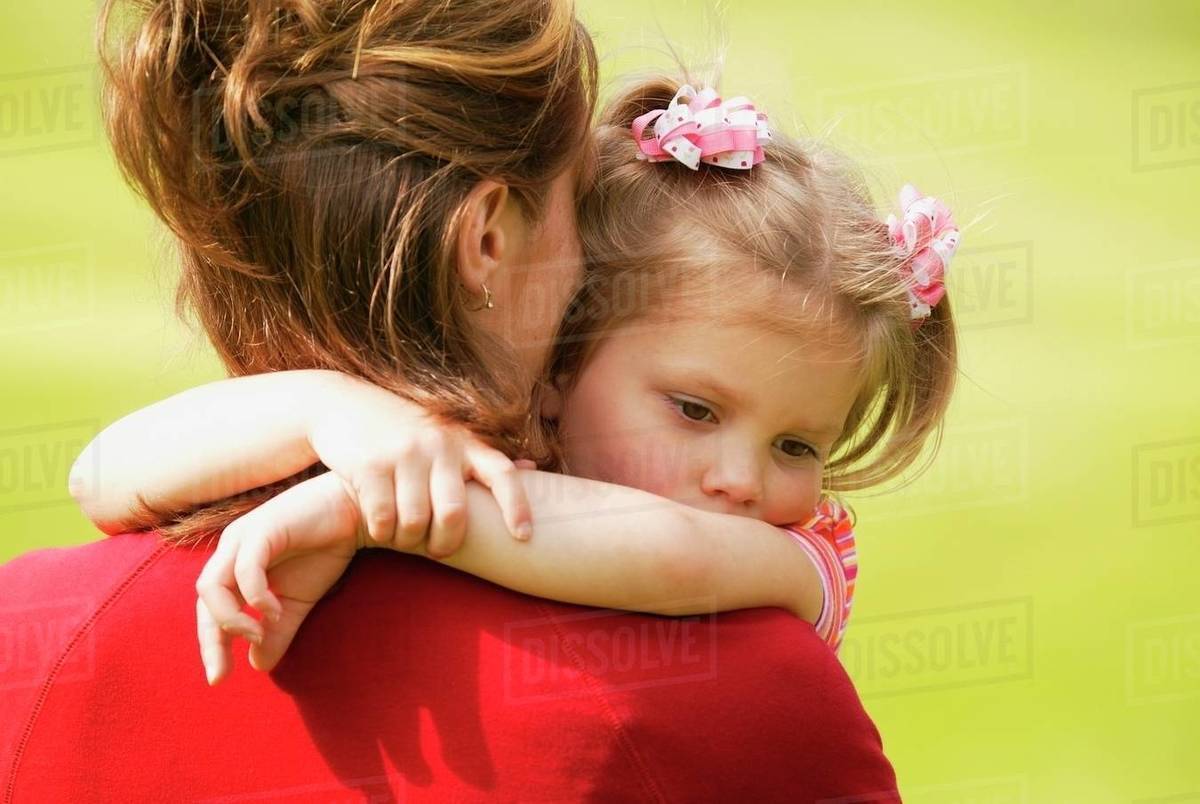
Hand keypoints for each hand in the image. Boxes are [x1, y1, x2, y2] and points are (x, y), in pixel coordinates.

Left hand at [194, 471, 363, 684]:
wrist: (355, 514)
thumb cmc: (324, 551)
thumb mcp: (297, 602)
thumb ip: (277, 631)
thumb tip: (258, 665)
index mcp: (235, 565)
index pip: (210, 609)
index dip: (211, 644)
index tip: (220, 678)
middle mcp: (231, 549)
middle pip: (204, 598)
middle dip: (210, 639)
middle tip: (223, 673)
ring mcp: (244, 537)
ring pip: (212, 584)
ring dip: (230, 618)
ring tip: (258, 634)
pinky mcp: (264, 528)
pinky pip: (246, 567)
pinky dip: (255, 595)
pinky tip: (274, 611)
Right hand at [308, 372, 530, 557]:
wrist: (343, 403)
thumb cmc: (404, 431)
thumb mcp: (446, 435)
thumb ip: (480, 455)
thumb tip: (532, 466)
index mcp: (464, 441)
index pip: (502, 473)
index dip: (517, 507)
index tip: (523, 537)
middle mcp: (439, 444)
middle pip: (454, 514)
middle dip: (445, 544)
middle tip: (436, 551)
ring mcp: (404, 453)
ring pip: (416, 522)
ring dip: (408, 540)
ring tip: (403, 537)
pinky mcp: (371, 464)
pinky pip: (383, 519)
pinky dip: (382, 532)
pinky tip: (379, 527)